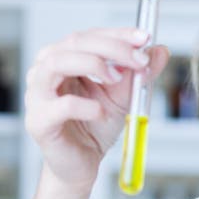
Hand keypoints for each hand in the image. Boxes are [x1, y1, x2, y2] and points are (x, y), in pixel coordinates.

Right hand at [24, 28, 168, 192]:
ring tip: (116, 78)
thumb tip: (160, 50)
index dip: (117, 34)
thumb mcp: (124, 96)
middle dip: (112, 48)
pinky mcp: (39, 121)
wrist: (82, 164)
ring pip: (57, 63)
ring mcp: (37, 95)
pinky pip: (61, 105)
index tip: (144, 37)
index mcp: (63, 60)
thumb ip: (140, 73)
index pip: (88, 35)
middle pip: (74, 43)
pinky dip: (86, 105)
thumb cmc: (95, 127)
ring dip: (93, 64)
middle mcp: (45, 72)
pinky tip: (101, 112)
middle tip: (139, 59)